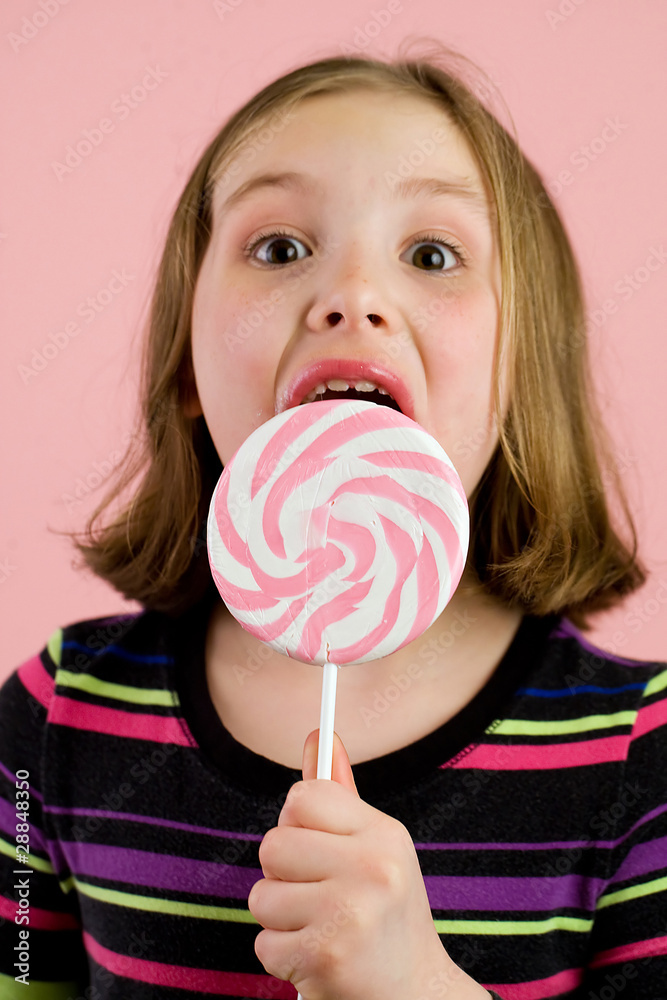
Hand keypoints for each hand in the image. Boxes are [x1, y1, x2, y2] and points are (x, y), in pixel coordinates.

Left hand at [247, 729, 484, 999]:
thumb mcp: (375, 851)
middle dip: (283, 876)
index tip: (315, 848)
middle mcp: (373, 867)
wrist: (415, 996)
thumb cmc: (386, 917)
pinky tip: (317, 959)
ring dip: (279, 921)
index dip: (297, 825)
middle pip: (273, 845)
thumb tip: (319, 737)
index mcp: (383, 834)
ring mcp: (350, 912)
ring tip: (319, 929)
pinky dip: (282, 958)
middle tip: (318, 896)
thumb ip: (341, 797)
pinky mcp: (326, 956)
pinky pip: (263, 944)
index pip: (302, 797)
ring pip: (262, 896)